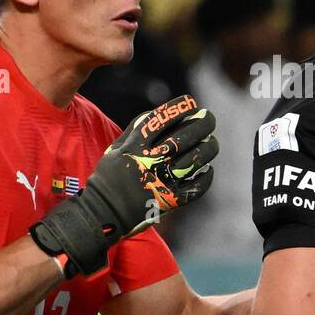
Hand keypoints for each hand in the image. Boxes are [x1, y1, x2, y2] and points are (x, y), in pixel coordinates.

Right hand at [30, 95, 217, 276]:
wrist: (103, 213)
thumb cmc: (110, 178)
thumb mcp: (115, 149)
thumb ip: (134, 131)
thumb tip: (158, 113)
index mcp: (134, 147)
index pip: (160, 120)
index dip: (178, 107)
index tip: (190, 102)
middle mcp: (149, 162)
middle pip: (183, 137)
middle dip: (202, 122)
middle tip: (209, 117)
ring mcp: (161, 182)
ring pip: (194, 159)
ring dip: (208, 147)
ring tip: (211, 142)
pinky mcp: (170, 200)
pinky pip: (196, 187)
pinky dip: (206, 176)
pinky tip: (207, 169)